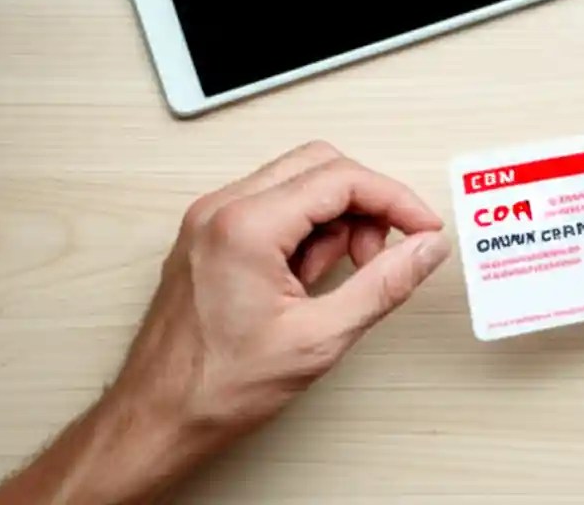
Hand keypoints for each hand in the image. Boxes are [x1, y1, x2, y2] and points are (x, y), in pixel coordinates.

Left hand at [0, 141, 449, 503]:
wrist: (156, 418)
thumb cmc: (217, 387)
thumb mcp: (319, 339)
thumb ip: (383, 285)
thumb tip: (426, 249)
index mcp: (246, 226)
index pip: (342, 178)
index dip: (395, 200)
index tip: (424, 230)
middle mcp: (221, 209)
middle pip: (320, 166)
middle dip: (365, 205)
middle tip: (383, 253)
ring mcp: (210, 219)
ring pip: (297, 184)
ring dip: (334, 221)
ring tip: (336, 280)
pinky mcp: (209, 235)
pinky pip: (272, 207)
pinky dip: (305, 233)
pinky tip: (307, 282)